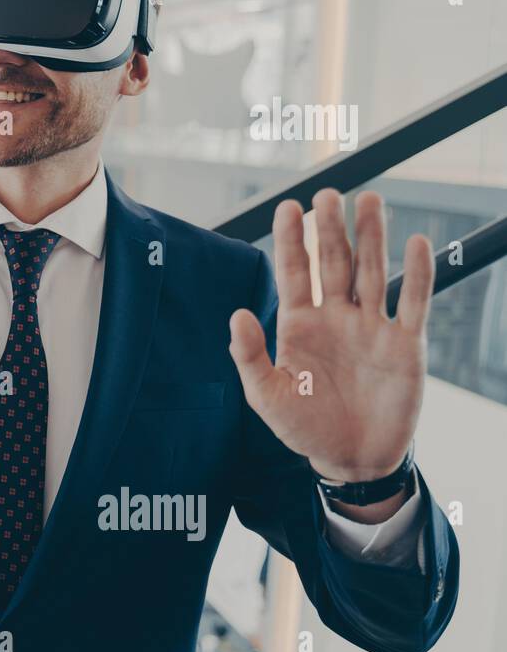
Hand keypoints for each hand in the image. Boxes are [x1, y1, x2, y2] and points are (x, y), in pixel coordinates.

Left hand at [228, 190, 433, 487]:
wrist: (351, 459)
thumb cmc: (304, 427)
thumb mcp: (267, 395)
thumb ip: (250, 356)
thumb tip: (236, 314)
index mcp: (299, 324)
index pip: (294, 271)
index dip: (291, 239)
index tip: (286, 206)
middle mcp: (336, 317)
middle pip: (335, 262)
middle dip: (331, 229)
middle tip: (329, 193)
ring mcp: (371, 327)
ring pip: (373, 272)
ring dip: (372, 238)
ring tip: (370, 201)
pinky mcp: (404, 344)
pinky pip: (412, 302)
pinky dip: (416, 274)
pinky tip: (414, 243)